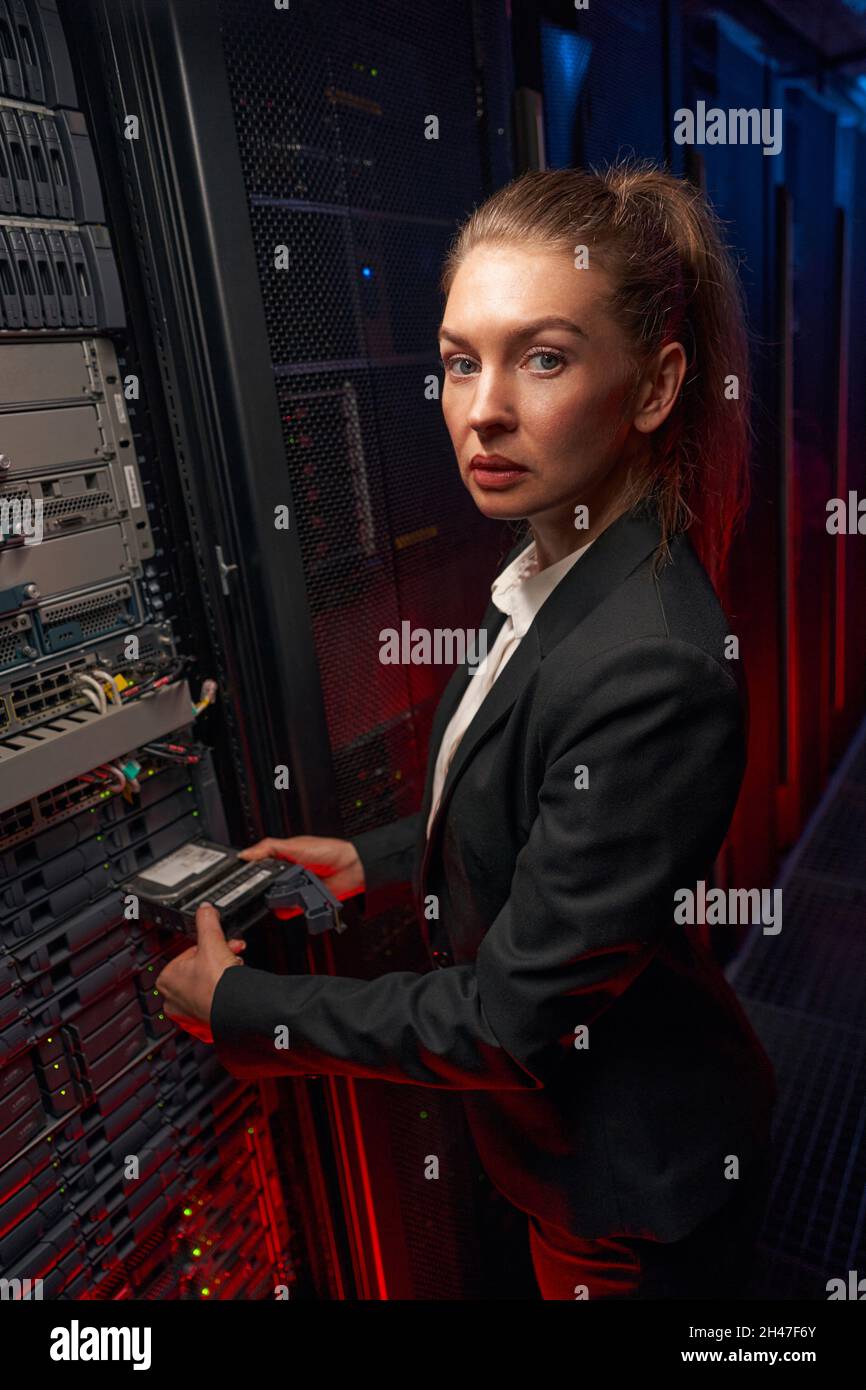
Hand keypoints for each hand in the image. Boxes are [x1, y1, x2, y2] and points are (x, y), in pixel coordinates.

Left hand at [154, 904, 245, 1042]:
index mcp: (166, 979)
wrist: (235, 1008)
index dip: (207, 946)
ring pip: (206, 983)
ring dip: (222, 973)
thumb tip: (205, 909)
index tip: (219, 944)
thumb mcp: (212, 942)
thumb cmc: (217, 984)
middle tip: (229, 954)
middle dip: (217, 959)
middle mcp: (172, 998)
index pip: (188, 953)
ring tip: (235, 969)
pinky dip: (223, 991)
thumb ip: (207, 921)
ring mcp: (187, 1012)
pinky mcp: (203, 1021)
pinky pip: (212, 999)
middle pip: (198, 968)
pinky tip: (233, 986)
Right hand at [239, 835, 364, 918]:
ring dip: (276, 901)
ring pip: (275, 901)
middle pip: (266, 887)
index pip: (260, 867)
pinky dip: (286, 911)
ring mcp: (296, 889)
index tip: (243, 878)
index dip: (251, 873)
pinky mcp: (303, 903)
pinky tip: (290, 905)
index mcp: (283, 858)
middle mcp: (288, 875)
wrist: (351, 868)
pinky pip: (288, 912)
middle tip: (265, 888)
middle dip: (264, 889)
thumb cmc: (328, 851)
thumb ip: (269, 848)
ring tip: (281, 895)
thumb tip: (245, 854)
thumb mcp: (294, 845)